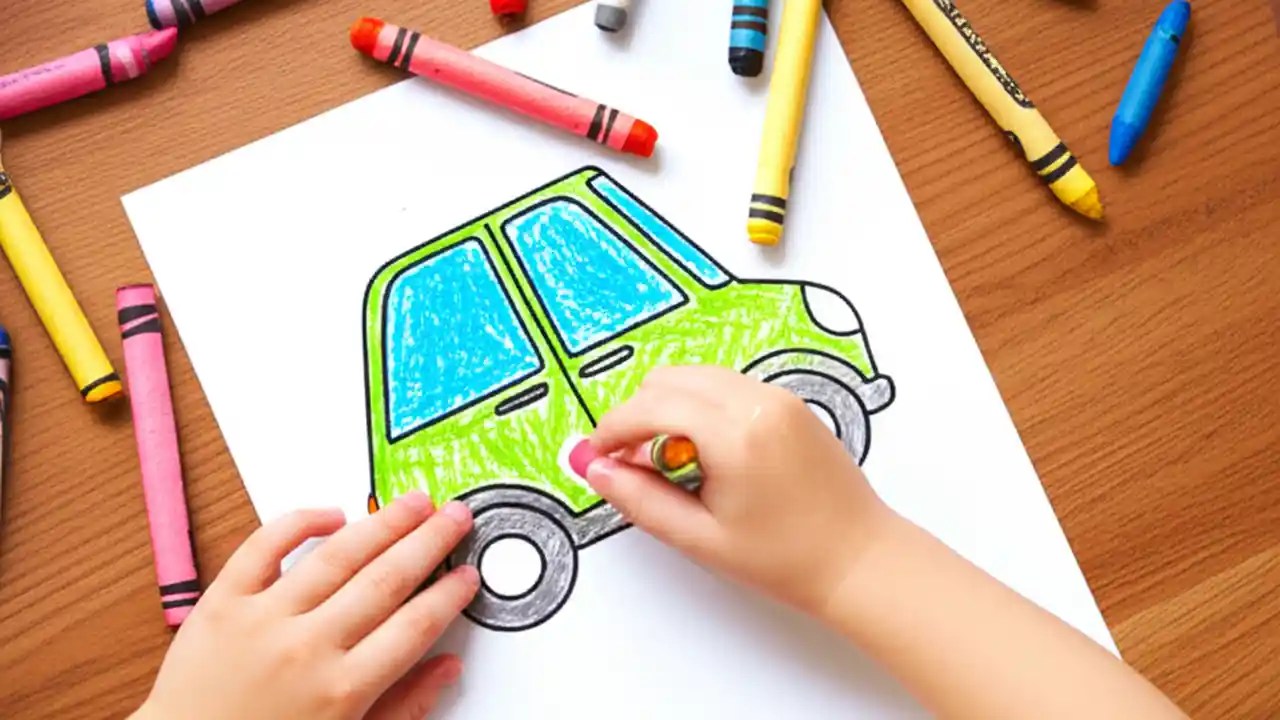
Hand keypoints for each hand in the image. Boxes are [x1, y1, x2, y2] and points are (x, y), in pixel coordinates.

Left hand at [133, 492, 479, 719]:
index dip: (449, 596)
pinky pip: (263, 547)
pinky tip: (332, 513)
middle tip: (456, 516)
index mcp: (343, 691)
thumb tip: (447, 667)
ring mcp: (263, 620)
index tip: (468, 575)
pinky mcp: (221, 604)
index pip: (414, 627)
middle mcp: (307, 649)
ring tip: (414, 502)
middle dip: (430, 542)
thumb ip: (402, 707)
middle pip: (386, 580)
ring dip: (383, 523)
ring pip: (337, 556)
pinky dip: (299, 522)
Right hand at [586, 366, 891, 616]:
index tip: (597, 455)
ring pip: (698, 377)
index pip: (651, 406)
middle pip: (670, 379)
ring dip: (669, 408)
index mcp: (736, 433)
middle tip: (629, 463)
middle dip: (638, 414)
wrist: (860, 561)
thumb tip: (598, 471)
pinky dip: (701, 408)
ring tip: (669, 464)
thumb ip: (641, 500)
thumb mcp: (701, 538)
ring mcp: (779, 398)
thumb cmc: (790, 559)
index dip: (613, 429)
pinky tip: (703, 454)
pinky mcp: (791, 404)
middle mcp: (759, 402)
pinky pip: (728, 387)